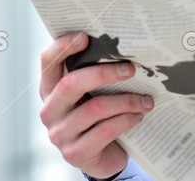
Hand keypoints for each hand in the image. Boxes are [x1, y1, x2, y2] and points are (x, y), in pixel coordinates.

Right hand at [39, 33, 153, 178]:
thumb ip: (94, 75)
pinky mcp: (75, 153)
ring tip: (146, 100)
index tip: (86, 37)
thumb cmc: (99, 117)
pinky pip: (105, 130)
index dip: (62, 47)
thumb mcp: (91, 94)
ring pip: (95, 108)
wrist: (102, 157)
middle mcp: (49, 111)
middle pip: (71, 84)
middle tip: (131, 68)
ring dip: (126, 101)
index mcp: (50, 89)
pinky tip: (139, 115)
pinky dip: (126, 120)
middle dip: (104, 73)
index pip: (48, 62)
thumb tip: (124, 47)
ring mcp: (60, 134)